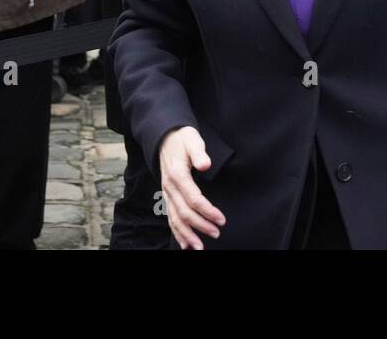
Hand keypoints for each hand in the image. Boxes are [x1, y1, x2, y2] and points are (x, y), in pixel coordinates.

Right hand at [158, 126, 225, 249]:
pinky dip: (177, 232)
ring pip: (175, 219)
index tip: (221, 219)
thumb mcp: (192, 140)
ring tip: (199, 247)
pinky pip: (170, 217)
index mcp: (177, 175)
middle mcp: (170, 187)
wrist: (165, 138)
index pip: (193, 199)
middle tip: (217, 233)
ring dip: (187, 234)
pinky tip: (184, 244)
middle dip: (200, 225)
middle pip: (184, 212)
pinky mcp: (167, 196)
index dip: (207, 211)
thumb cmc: (182, 139)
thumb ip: (199, 152)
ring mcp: (167, 193)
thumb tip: (205, 165)